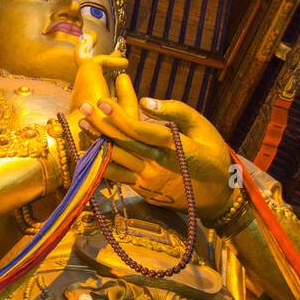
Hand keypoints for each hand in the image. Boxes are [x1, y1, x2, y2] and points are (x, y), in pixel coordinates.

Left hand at [78, 80, 234, 217]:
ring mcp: (147, 180)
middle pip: (123, 143)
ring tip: (82, 124)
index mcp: (175, 149)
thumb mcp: (203, 129)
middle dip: (101, 124)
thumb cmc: (212, 156)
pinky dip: (102, 161)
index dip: (120, 117)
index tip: (103, 102)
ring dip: (97, 141)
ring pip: (116, 159)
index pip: (141, 131)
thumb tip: (145, 102)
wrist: (216, 197)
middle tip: (84, 107)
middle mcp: (158, 166)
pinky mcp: (142, 190)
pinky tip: (89, 149)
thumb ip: (177, 112)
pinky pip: (118, 175)